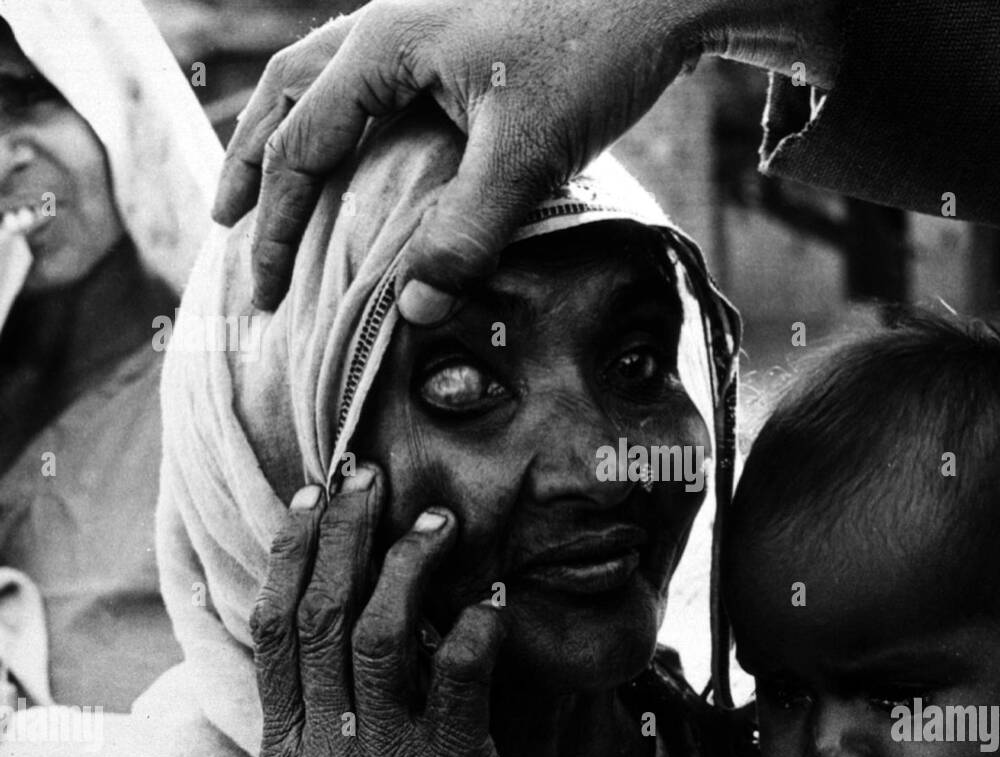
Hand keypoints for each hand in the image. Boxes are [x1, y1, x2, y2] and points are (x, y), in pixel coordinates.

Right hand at [212, 0, 840, 319]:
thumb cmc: (594, 52)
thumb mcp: (528, 154)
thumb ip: (468, 232)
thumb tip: (411, 307)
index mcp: (384, 46)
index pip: (303, 146)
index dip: (279, 224)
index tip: (267, 289)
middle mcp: (385, 23)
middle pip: (287, 92)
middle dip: (253, 163)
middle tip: (228, 223)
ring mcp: (419, 19)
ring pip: (322, 73)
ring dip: (288, 127)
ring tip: (271, 178)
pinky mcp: (454, 29)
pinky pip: (368, 70)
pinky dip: (342, 111)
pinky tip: (361, 138)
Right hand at [250, 463, 527, 756]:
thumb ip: (315, 719)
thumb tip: (333, 619)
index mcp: (283, 754)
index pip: (271, 631)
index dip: (288, 553)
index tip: (309, 498)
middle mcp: (321, 753)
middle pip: (319, 616)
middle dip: (342, 534)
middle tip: (367, 476)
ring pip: (379, 634)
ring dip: (407, 565)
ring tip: (437, 520)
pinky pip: (459, 677)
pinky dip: (475, 625)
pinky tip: (492, 596)